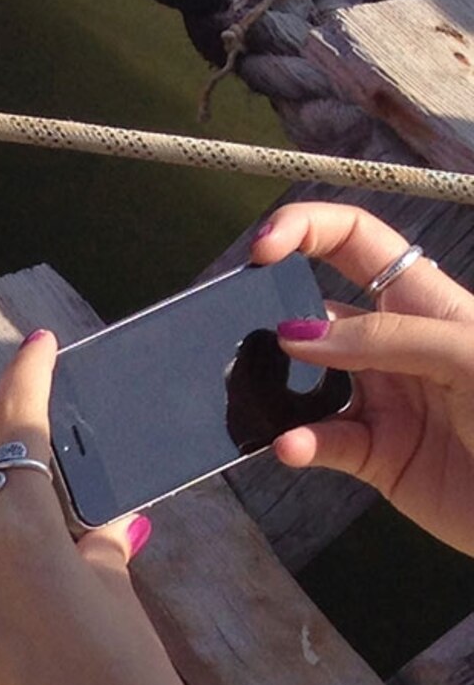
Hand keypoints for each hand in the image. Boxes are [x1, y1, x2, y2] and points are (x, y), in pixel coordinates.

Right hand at [251, 203, 473, 557]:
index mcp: (424, 302)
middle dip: (270, 316)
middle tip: (233, 334)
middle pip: (315, 313)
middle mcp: (395, 345)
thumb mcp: (466, 353)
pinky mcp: (374, 456)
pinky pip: (321, 443)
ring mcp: (382, 401)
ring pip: (306, 385)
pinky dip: (298, 444)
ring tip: (250, 399)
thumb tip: (295, 335)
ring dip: (275, 391)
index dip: (307, 229)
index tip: (260, 249)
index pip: (356, 243)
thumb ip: (386, 337)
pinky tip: (292, 447)